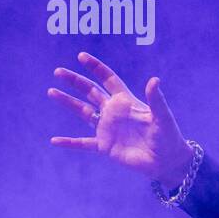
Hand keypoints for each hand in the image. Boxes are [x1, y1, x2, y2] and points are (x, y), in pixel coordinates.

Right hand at [47, 51, 194, 185]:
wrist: (166, 161)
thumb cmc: (168, 136)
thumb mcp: (162, 116)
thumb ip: (156, 100)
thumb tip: (154, 80)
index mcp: (126, 101)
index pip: (108, 79)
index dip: (96, 67)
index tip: (82, 56)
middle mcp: (113, 112)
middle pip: (90, 91)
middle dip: (75, 81)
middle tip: (58, 71)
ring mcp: (107, 128)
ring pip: (82, 112)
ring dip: (67, 102)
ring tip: (51, 91)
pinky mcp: (105, 146)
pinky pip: (83, 144)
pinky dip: (69, 143)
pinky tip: (54, 141)